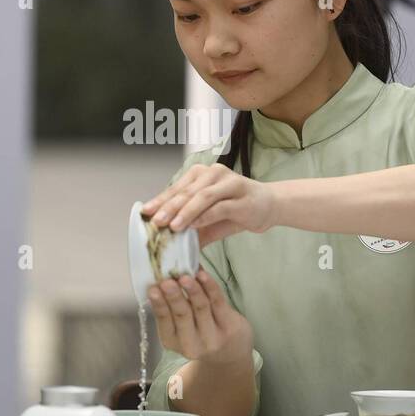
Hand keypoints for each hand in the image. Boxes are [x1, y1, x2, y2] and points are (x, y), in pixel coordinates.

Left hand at [140, 162, 275, 245]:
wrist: (269, 206)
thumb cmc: (236, 210)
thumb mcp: (208, 219)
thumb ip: (190, 226)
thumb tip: (166, 242)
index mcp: (201, 174)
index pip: (176, 188)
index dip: (160, 200)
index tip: (145, 213)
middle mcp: (213, 173)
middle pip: (187, 191)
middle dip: (169, 207)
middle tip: (155, 221)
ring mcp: (229, 182)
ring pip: (202, 196)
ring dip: (185, 211)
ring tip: (172, 226)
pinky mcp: (241, 196)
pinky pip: (220, 206)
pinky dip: (205, 216)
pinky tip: (193, 226)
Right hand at [147, 268, 252, 366]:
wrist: (229, 353)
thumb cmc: (199, 332)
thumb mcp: (181, 327)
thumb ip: (172, 307)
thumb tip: (165, 273)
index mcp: (172, 341)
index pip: (164, 321)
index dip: (159, 305)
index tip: (153, 289)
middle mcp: (191, 343)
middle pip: (182, 315)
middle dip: (174, 297)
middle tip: (167, 282)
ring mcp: (212, 336)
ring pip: (201, 307)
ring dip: (193, 290)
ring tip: (185, 276)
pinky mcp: (230, 326)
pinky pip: (218, 303)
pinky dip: (210, 287)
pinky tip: (203, 275)